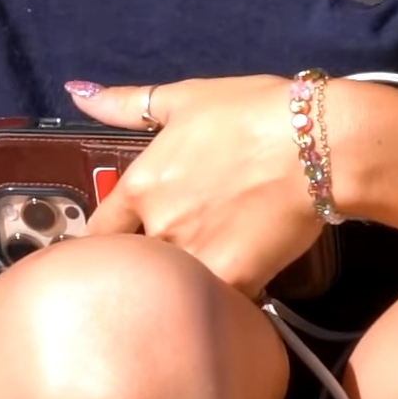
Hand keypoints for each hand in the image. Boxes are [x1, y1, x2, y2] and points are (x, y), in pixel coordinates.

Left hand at [66, 75, 327, 294]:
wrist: (320, 143)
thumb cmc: (252, 113)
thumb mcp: (185, 99)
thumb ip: (128, 104)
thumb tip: (77, 92)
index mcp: (141, 186)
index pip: (100, 233)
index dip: (109, 243)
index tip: (124, 248)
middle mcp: (158, 225)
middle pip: (135, 266)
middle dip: (150, 268)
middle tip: (172, 264)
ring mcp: (195, 255)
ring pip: (171, 289)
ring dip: (181, 290)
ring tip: (197, 290)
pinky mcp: (234, 280)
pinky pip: (214, 305)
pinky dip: (219, 306)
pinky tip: (230, 302)